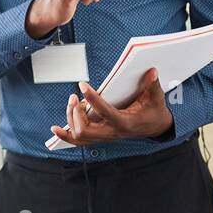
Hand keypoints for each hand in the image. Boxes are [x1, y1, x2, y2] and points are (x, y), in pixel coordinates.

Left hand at [49, 68, 172, 144]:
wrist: (155, 127)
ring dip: (70, 118)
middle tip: (74, 96)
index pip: (104, 113)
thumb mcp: (156, 98)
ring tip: (72, 101)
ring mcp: (105, 137)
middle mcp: (112, 133)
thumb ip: (153, 85)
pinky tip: (56, 128)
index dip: (92, 99)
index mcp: (125, 123)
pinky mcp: (100, 137)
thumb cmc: (154, 110)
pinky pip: (79, 141)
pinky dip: (65, 136)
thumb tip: (152, 71)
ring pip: (79, 136)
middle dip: (75, 113)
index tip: (82, 84)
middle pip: (85, 130)